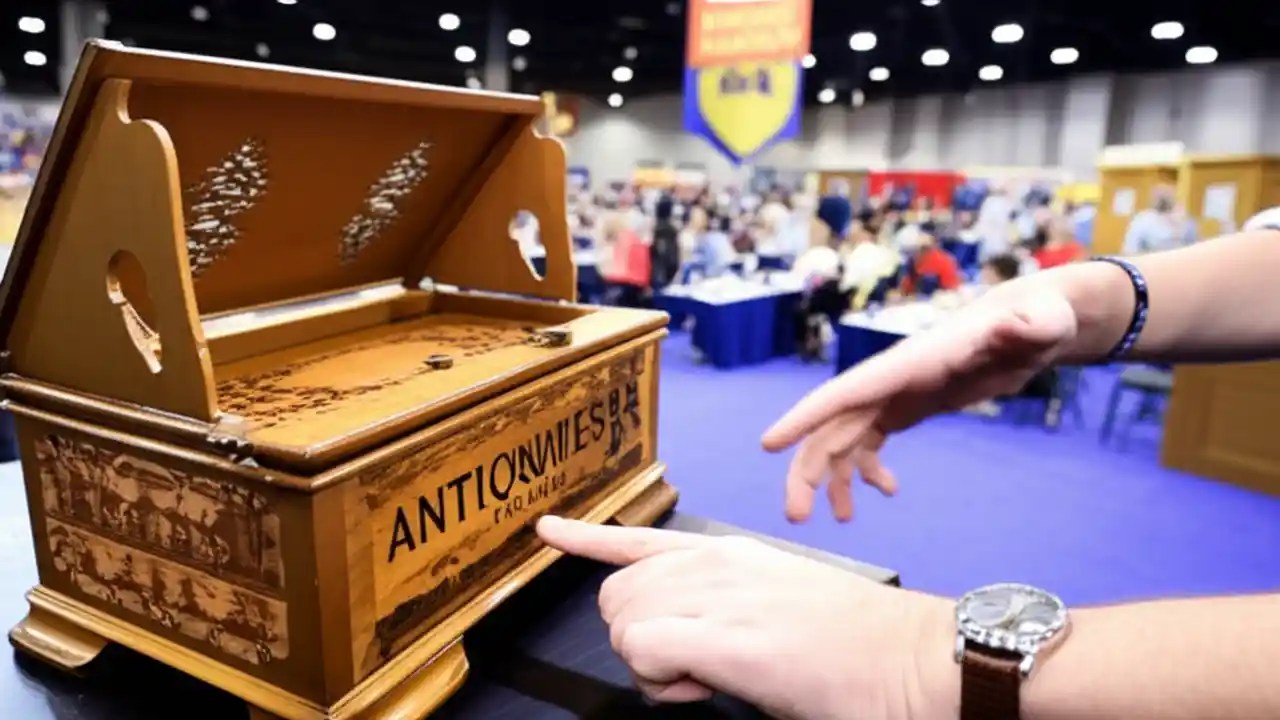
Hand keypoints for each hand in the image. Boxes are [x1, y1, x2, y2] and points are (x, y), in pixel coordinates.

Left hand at [536, 516, 954, 719]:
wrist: (911, 657)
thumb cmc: (853, 641)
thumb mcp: (777, 598)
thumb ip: (723, 600)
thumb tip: (685, 630)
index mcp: (727, 553)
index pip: (638, 540)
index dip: (585, 538)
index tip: (547, 529)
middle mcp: (714, 563)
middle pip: (615, 595)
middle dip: (636, 639)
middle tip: (691, 667)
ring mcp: (720, 596)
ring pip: (621, 621)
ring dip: (650, 664)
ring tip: (707, 676)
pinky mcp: (728, 638)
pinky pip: (642, 649)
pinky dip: (658, 682)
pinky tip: (700, 686)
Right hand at [762, 282, 1078, 521]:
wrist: (1036, 322)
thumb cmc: (1038, 319)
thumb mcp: (1041, 323)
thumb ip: (1032, 326)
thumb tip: (1018, 327)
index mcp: (906, 366)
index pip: (843, 393)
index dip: (803, 418)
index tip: (768, 445)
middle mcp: (888, 380)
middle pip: (830, 427)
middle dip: (806, 470)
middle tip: (796, 517)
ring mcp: (893, 394)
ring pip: (842, 440)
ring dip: (831, 480)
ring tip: (840, 521)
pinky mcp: (906, 407)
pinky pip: (868, 444)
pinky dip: (867, 472)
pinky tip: (888, 492)